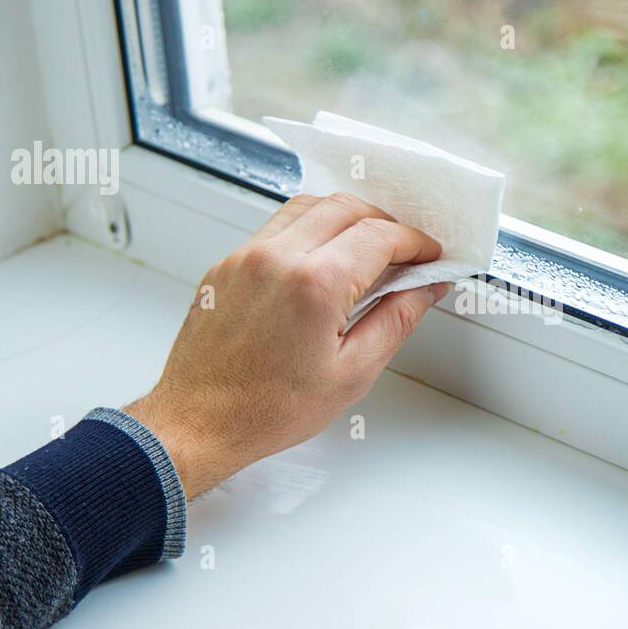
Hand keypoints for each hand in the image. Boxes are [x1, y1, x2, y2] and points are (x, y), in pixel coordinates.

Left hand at [126, 193, 449, 497]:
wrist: (199, 422)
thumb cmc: (267, 408)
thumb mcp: (352, 373)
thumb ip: (396, 321)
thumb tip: (424, 290)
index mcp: (314, 284)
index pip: (380, 235)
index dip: (415, 241)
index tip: (428, 255)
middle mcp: (277, 257)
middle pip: (346, 207)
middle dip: (384, 222)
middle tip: (404, 252)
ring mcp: (246, 256)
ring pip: (308, 207)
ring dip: (345, 218)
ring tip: (364, 251)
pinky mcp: (227, 264)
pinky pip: (276, 227)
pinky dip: (308, 231)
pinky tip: (321, 262)